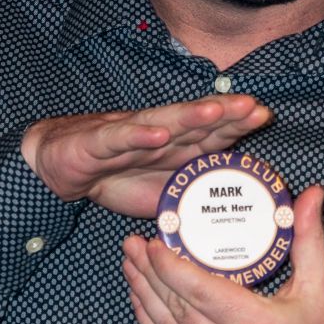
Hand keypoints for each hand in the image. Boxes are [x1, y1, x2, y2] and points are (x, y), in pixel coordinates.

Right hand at [21, 96, 272, 218]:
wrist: (59, 167)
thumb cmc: (115, 178)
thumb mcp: (163, 193)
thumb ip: (193, 196)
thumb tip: (233, 217)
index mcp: (175, 146)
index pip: (211, 132)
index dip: (237, 123)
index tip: (264, 115)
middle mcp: (157, 134)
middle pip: (195, 122)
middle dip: (225, 113)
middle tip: (252, 106)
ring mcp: (129, 135)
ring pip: (164, 122)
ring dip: (190, 116)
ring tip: (215, 111)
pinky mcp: (98, 142)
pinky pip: (120, 138)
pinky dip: (138, 134)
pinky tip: (157, 134)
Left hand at [121, 185, 323, 323]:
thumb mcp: (320, 292)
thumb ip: (310, 240)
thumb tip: (312, 194)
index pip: (199, 291)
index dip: (170, 266)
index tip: (154, 243)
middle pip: (176, 306)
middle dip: (149, 273)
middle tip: (132, 245)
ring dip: (143, 295)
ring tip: (130, 267)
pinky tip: (141, 303)